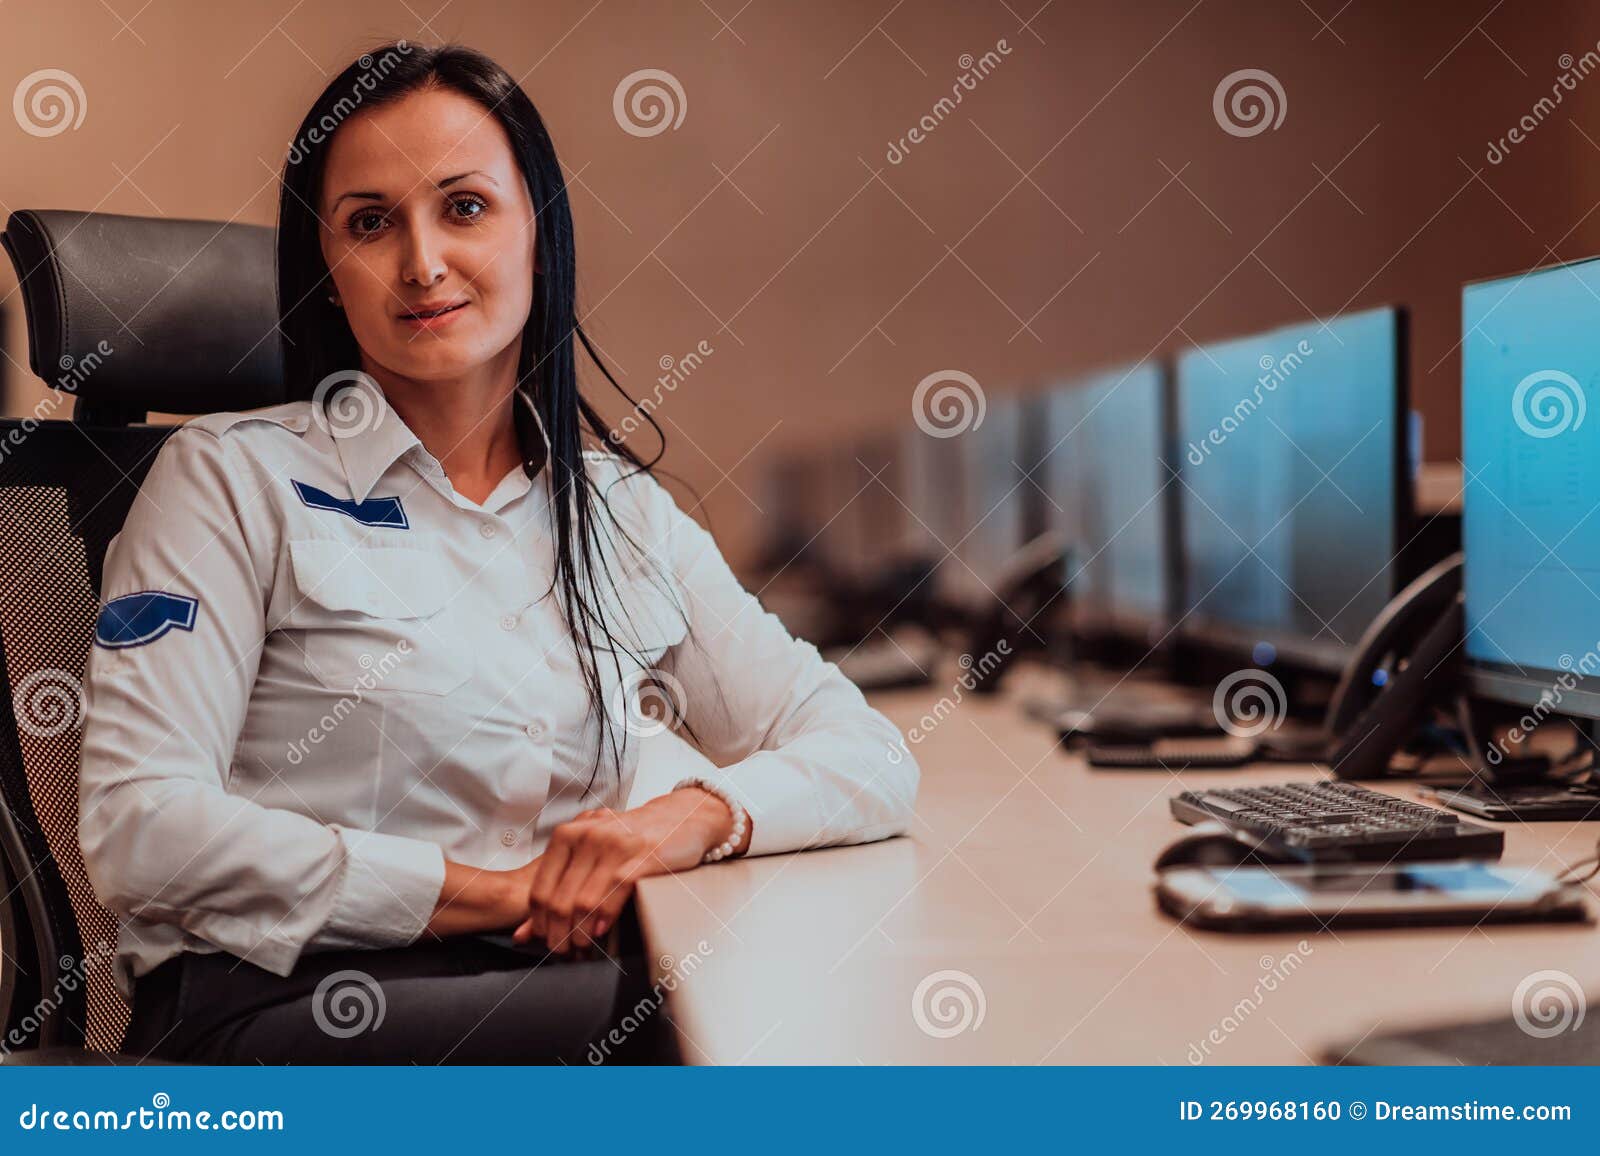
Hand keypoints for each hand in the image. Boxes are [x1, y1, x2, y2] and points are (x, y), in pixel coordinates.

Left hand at [513, 787, 741, 954]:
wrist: (682, 817)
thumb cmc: (633, 839)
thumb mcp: (590, 856)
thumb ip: (557, 889)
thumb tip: (523, 934)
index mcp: (568, 835)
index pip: (539, 891)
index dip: (540, 926)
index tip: (547, 944)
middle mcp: (587, 836)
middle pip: (558, 901)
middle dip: (557, 937)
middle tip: (563, 954)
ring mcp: (613, 846)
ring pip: (581, 904)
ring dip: (578, 936)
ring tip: (581, 951)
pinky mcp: (639, 859)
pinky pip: (610, 897)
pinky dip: (601, 921)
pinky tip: (599, 933)